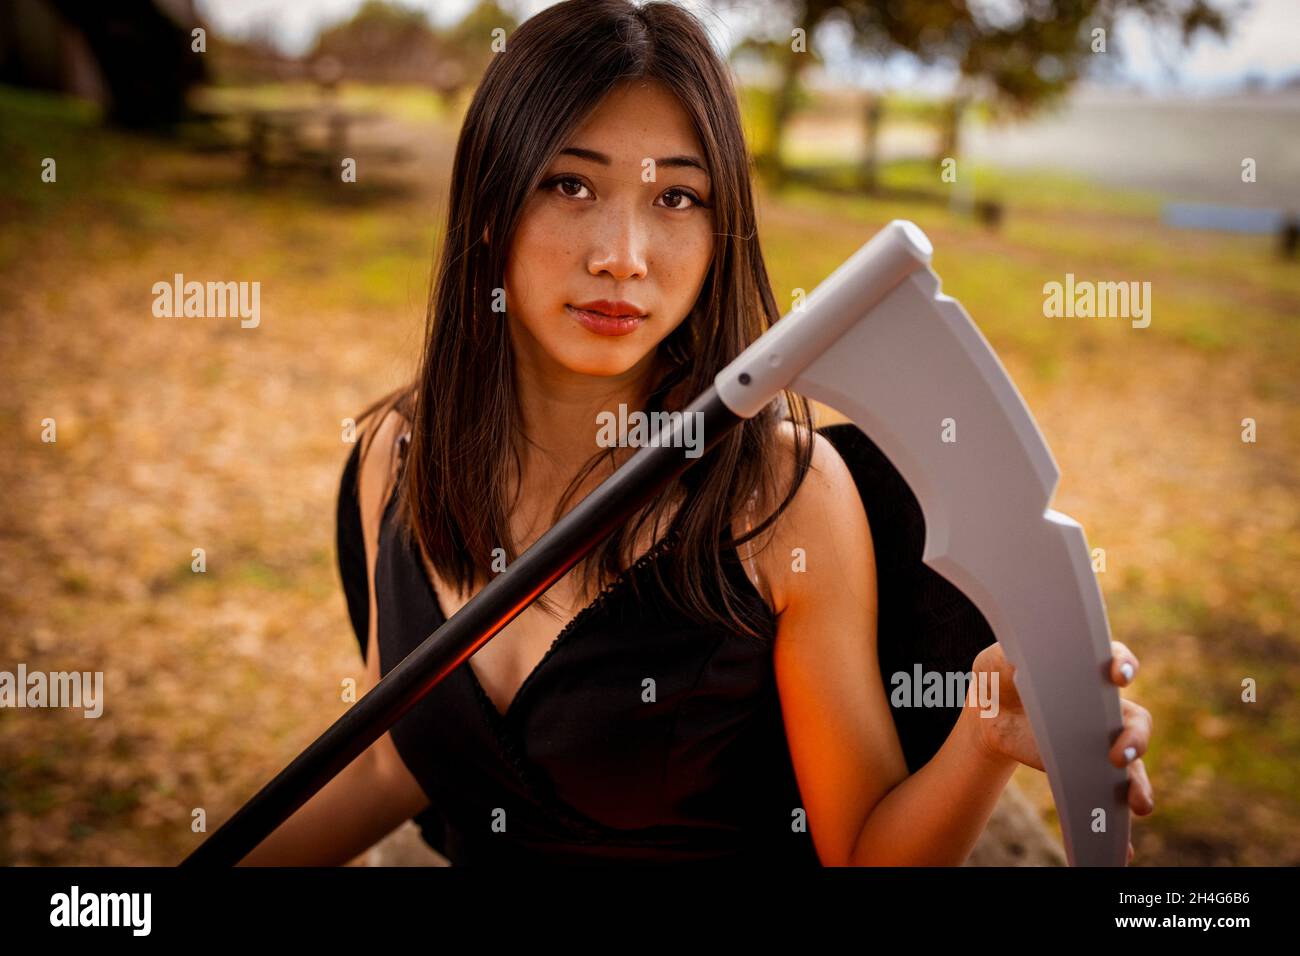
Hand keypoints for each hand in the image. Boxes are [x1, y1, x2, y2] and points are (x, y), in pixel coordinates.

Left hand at [966, 639, 1155, 863]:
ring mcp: (1101, 740)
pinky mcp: (1088, 769)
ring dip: (1139, 785)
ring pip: (1133, 765)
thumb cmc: (1001, 675)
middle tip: (1121, 754)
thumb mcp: (999, 661)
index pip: (1115, 661)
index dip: (1122, 664)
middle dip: (1135, 737)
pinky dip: (1118, 826)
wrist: (991, 712)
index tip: (1119, 674)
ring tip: (1137, 803)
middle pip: (1135, 721)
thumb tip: (1017, 663)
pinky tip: (1122, 849)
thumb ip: (1010, 659)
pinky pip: (1110, 797)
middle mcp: (1105, 705)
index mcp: (1088, 668)